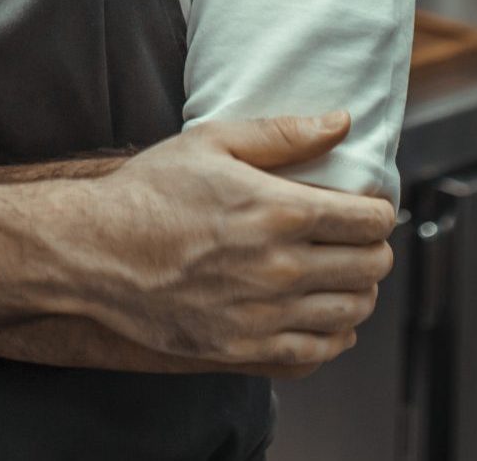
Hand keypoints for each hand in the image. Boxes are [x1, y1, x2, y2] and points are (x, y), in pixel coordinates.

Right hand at [73, 112, 394, 374]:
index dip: (379, 211)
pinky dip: (332, 334)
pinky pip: (318, 352)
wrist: (97, 252)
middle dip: (373, 248)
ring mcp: (265, 314)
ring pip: (353, 312)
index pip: (370, 221)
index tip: (368, 206)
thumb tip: (342, 122)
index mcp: (279, 211)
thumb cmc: (150, 191)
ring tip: (340, 272)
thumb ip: (283, 133)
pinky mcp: (245, 348)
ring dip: (358, 290)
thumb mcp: (212, 142)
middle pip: (371, 267)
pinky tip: (321, 314)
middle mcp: (281, 268)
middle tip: (355, 237)